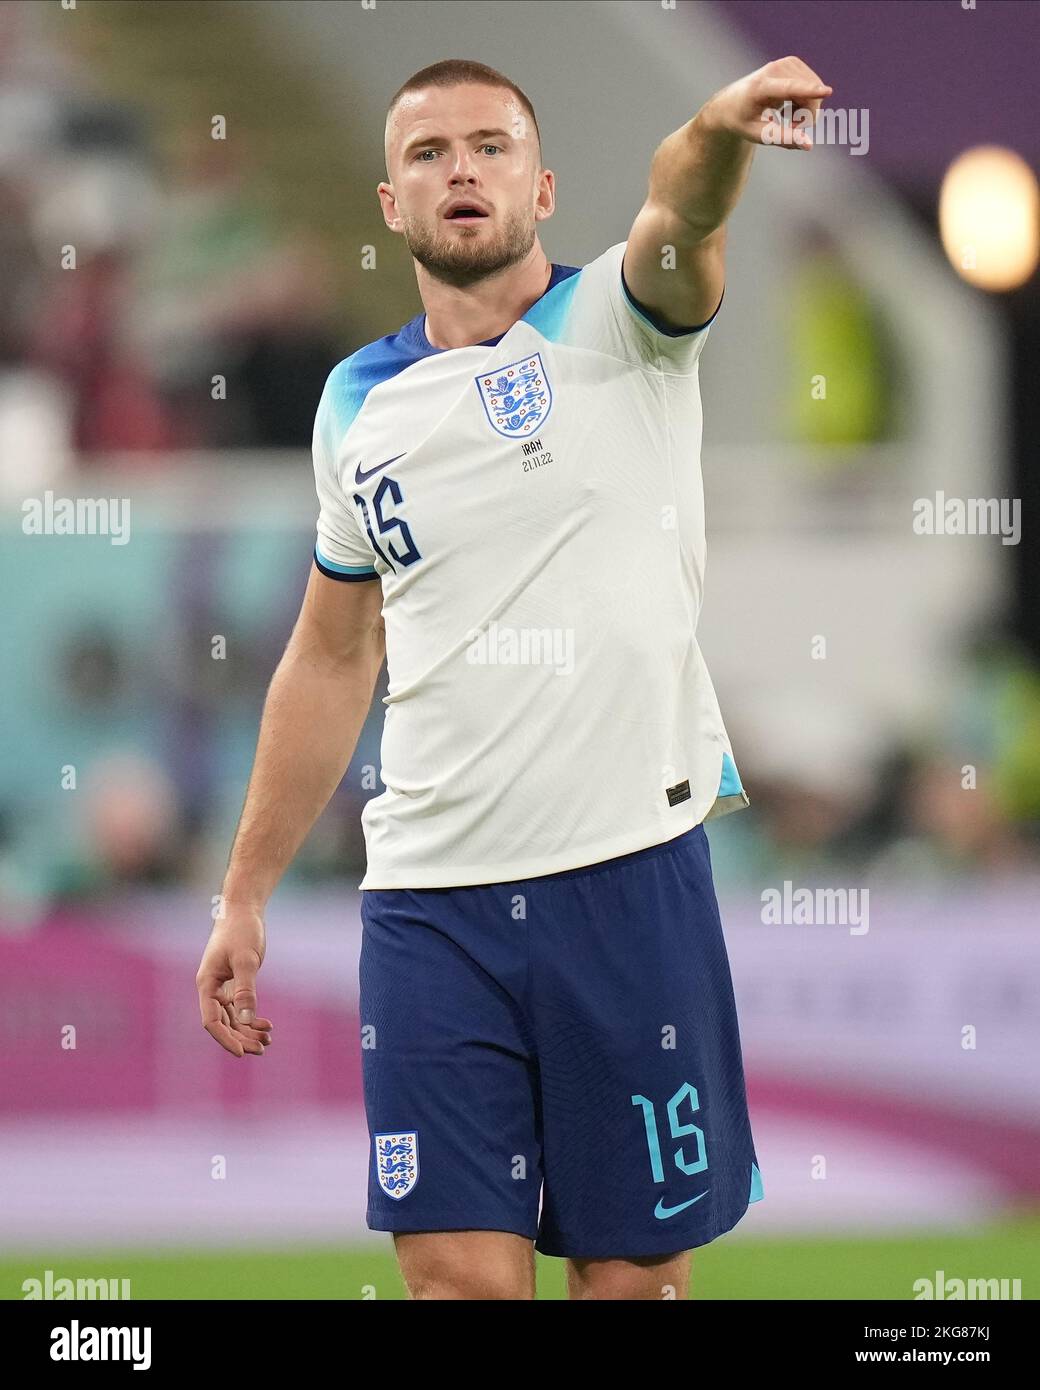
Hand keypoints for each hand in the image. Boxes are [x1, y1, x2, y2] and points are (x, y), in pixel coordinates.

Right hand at [196, 903, 272, 1056]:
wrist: (243, 910)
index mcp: (206, 984)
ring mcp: (221, 987)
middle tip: (263, 1048)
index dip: (225, 1039)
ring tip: (267, 1041)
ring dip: (247, 1031)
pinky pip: (239, 1008)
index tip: (243, 1052)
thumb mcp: (246, 960)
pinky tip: (266, 1026)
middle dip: (241, 1038)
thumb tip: (246, 1020)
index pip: (211, 1020)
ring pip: (232, 1018)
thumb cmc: (242, 931)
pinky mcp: (233, 983)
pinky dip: (251, 1018)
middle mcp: (210, 988)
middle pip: (223, 1023)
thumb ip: (246, 990)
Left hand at [701, 56, 832, 149]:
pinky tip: (789, 105)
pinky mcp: (794, 62)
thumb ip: (783, 138)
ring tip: (786, 116)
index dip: (808, 91)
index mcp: (761, 88)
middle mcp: (774, 69)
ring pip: (815, 91)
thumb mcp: (759, 135)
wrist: (731, 102)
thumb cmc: (743, 121)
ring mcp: (786, 63)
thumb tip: (809, 145)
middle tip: (790, 127)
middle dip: (807, 117)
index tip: (828, 92)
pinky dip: (806, 100)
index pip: (789, 89)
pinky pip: (814, 87)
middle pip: (809, 97)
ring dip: (806, 110)